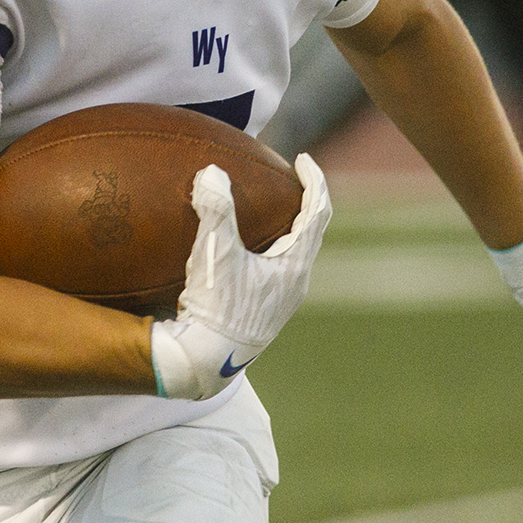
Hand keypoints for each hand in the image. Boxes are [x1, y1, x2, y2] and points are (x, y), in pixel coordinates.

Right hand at [148, 153, 328, 399]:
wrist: (205, 363)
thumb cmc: (215, 310)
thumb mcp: (214, 255)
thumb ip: (214, 210)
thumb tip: (212, 172)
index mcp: (295, 266)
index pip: (317, 213)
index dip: (315, 182)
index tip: (303, 160)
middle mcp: (295, 284)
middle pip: (310, 232)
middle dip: (303, 202)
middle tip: (289, 180)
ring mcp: (281, 301)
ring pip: (293, 253)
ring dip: (286, 227)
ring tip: (267, 209)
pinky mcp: (263, 312)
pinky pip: (274, 269)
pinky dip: (266, 247)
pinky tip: (240, 248)